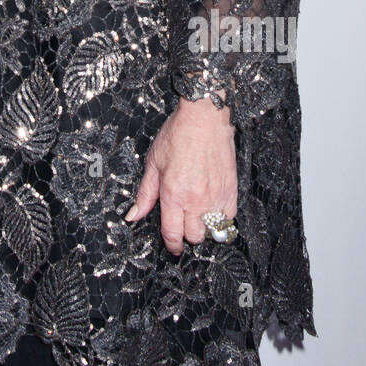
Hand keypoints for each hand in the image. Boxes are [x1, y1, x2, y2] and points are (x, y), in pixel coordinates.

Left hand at [124, 95, 236, 254]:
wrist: (204, 119)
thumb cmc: (178, 135)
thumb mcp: (153, 163)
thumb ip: (145, 194)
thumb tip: (133, 215)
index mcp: (173, 194)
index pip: (172, 233)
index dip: (171, 245)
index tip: (171, 246)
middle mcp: (195, 200)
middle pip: (194, 237)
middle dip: (187, 235)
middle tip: (183, 224)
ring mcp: (216, 197)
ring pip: (213, 231)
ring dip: (205, 228)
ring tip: (198, 216)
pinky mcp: (231, 190)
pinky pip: (229, 218)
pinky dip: (221, 218)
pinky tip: (213, 207)